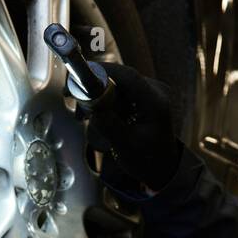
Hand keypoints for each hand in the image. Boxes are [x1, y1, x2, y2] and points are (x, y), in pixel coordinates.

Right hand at [77, 62, 184, 192]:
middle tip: (74, 99)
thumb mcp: (127, 147)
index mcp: (156, 103)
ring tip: (84, 113)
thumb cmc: (148, 159)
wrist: (162, 166)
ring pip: (119, 83)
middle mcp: (157, 91)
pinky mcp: (145, 96)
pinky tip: (98, 114)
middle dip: (96, 86)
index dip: (103, 71)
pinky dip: (107, 99)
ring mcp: (152, 92)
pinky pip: (122, 91)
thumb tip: (93, 108)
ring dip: (100, 95)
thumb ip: (110, 126)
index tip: (80, 77)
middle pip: (121, 78)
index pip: (129, 76)